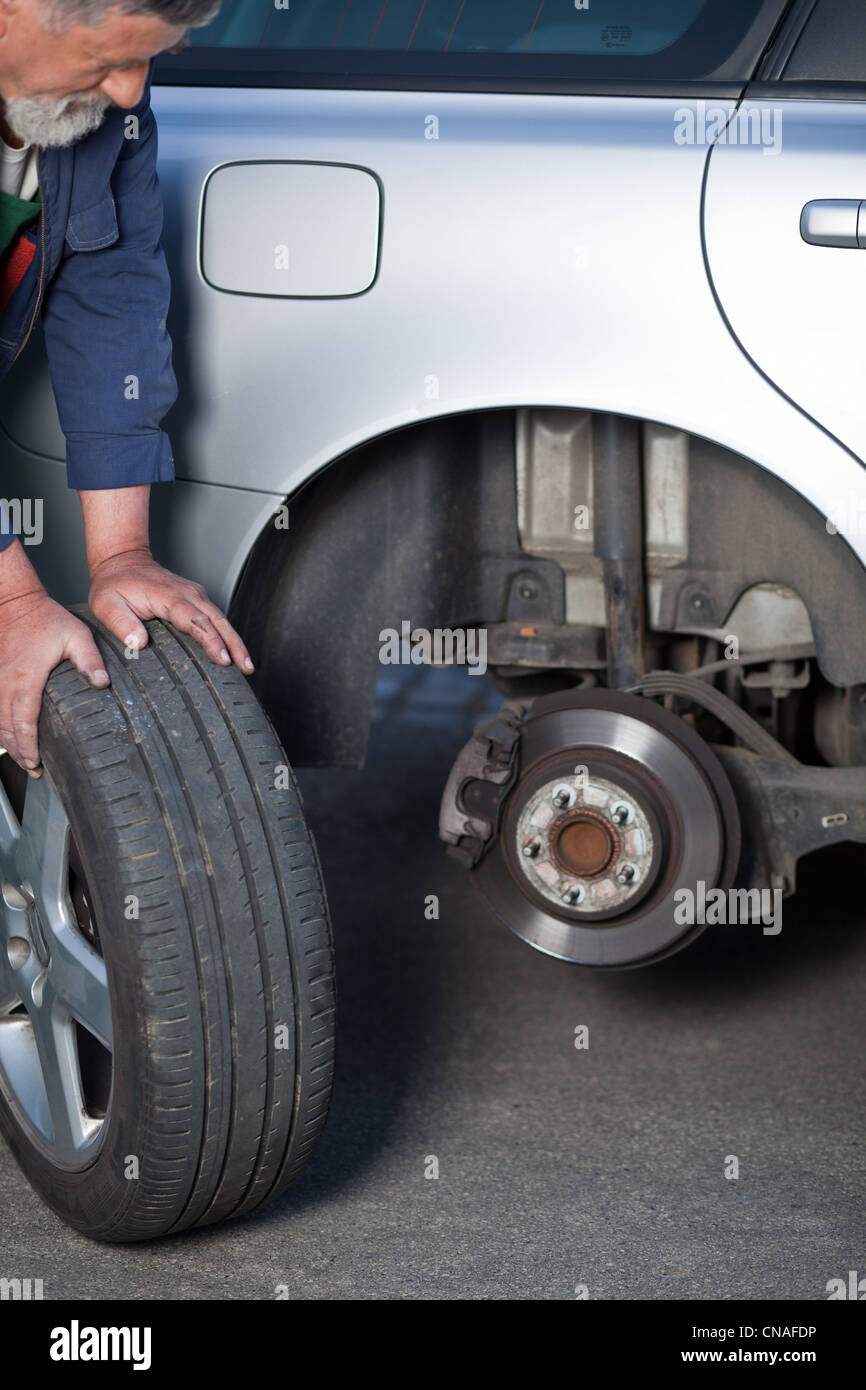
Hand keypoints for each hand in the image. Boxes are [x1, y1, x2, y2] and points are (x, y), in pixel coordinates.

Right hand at [0, 591, 109, 776]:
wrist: (15, 601)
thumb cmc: (44, 618)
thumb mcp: (76, 636)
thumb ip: (90, 661)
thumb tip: (102, 684)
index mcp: (25, 680)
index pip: (23, 723)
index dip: (29, 748)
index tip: (36, 763)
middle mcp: (5, 684)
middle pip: (6, 730)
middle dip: (19, 753)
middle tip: (33, 769)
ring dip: (9, 743)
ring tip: (24, 760)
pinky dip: (1, 727)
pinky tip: (11, 735)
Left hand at [88, 548, 253, 672]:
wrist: (122, 561)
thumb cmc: (114, 584)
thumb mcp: (106, 604)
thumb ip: (121, 623)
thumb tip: (138, 642)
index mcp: (169, 596)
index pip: (196, 620)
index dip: (211, 641)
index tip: (222, 659)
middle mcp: (188, 594)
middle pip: (218, 621)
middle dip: (234, 645)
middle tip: (246, 668)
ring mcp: (195, 595)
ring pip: (222, 619)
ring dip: (236, 642)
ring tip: (247, 666)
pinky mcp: (197, 599)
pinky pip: (216, 618)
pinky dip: (228, 635)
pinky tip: (235, 651)